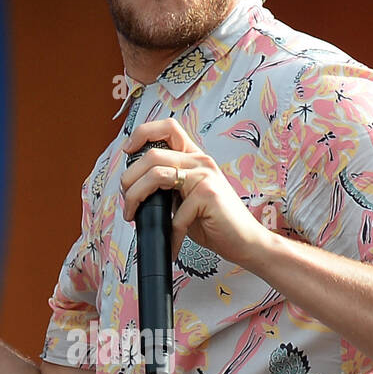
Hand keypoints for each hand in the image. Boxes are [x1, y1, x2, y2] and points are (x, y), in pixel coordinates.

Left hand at [121, 117, 263, 267]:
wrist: (246, 241)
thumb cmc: (216, 222)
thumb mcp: (187, 199)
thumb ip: (168, 189)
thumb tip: (136, 190)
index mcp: (195, 158)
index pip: (168, 128)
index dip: (143, 133)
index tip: (128, 151)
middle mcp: (200, 162)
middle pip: (152, 154)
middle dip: (129, 179)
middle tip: (127, 201)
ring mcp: (205, 176)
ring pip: (156, 174)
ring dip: (136, 197)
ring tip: (133, 215)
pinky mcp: (208, 194)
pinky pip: (175, 214)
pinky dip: (169, 234)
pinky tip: (171, 245)